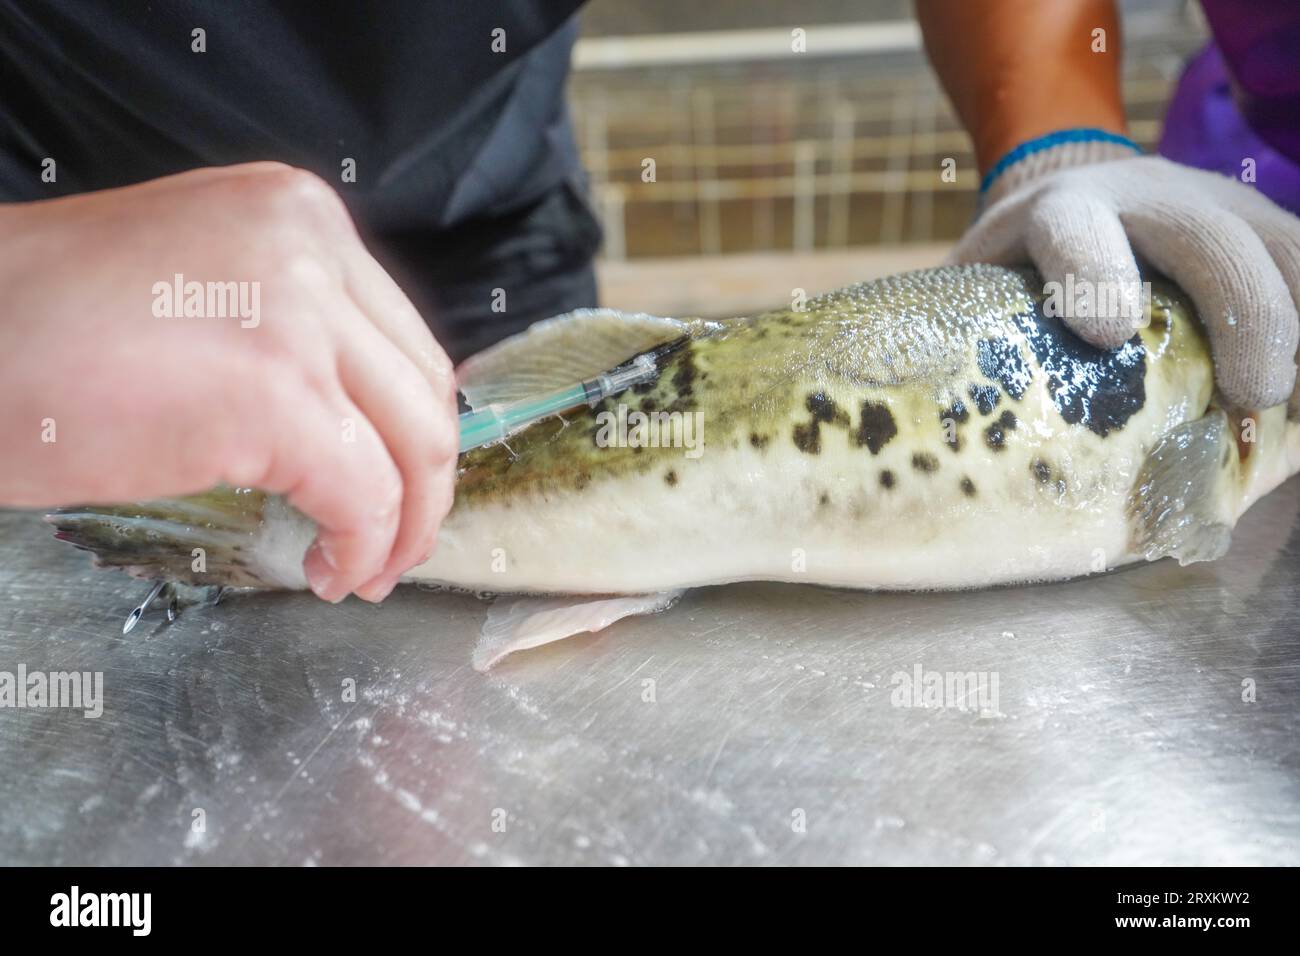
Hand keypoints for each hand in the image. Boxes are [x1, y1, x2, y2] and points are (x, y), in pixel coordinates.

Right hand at [0, 163, 458, 602]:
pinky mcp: (276, 394)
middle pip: (423, 388)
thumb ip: (288, 326)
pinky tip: (328, 573)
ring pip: (413, 442)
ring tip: (364, 570)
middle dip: (425, 484)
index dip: (411, 428)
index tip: (397, 486)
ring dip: (404, 524)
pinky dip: (364, 547)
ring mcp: (298, 314)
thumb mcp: (201, 291)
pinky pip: (364, 495)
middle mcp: (312, 247)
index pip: (401, 338)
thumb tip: (361, 419)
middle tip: (394, 544)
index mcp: (298, 214)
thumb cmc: (44, 332)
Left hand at [951, 149, 1299, 410]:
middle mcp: (1144, 197)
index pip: (1070, 230)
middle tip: (1253, 393)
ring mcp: (1216, 205)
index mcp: (1053, 213)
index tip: (1109, 332)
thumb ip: (973, 343)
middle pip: (1206, 238)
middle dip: (1242, 313)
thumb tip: (953, 447)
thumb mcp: (979, 292)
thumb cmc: (1018, 270)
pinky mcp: (1263, 225)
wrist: (1077, 189)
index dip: (1092, 274)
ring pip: (1280, 245)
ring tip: (1297, 398)